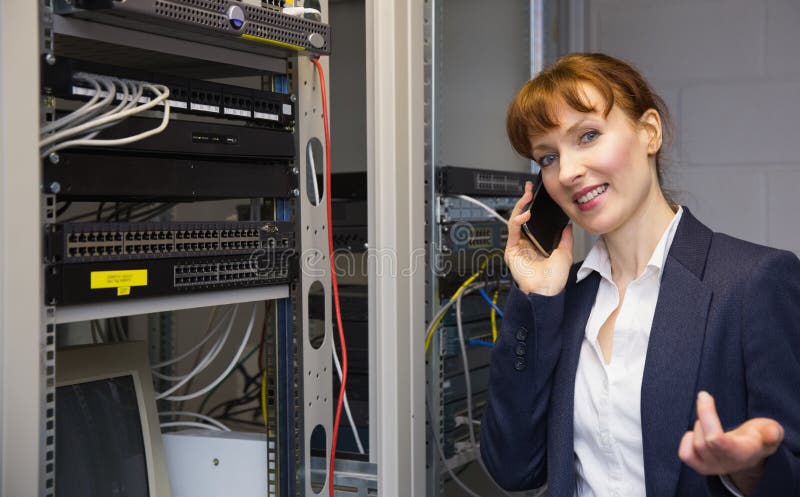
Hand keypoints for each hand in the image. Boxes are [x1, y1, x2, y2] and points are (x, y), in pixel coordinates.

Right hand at [505, 181, 572, 295]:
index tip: (538, 195)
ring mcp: (518, 245)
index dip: (534, 207)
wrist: (546, 291)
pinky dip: (518, 220)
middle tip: (529, 190)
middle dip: (524, 202)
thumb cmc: (554, 279)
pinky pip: (513, 230)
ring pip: (515, 220)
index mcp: (538, 243)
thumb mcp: (565, 252)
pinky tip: (526, 215)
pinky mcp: (511, 249)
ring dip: (520, 207)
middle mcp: (526, 243)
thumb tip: (567, 225)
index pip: (533, 220)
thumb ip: (565, 237)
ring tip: (527, 198)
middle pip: (522, 217)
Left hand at [678, 391, 783, 495]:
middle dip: (703, 414)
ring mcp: (712, 468)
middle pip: (702, 440)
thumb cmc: (759, 436)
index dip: (707, 416)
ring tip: (710, 422)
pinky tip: (699, 433)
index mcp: (743, 453)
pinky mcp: (700, 467)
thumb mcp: (770, 431)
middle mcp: (726, 464)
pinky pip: (685, 454)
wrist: (751, 452)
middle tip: (706, 398)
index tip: (704, 395)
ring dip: (699, 425)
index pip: (716, 439)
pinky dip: (688, 439)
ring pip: (694, 444)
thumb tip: (771, 433)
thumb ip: (771, 432)